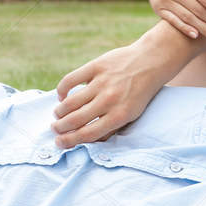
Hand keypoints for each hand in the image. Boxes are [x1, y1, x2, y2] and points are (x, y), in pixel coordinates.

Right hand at [51, 42, 168, 148]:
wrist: (150, 62)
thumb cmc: (139, 93)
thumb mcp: (132, 115)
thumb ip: (112, 128)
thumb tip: (89, 140)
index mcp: (119, 116)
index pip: (87, 134)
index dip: (69, 141)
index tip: (59, 142)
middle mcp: (109, 100)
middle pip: (75, 120)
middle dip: (60, 127)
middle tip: (55, 129)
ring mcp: (101, 82)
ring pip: (70, 102)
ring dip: (60, 111)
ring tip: (58, 115)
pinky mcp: (96, 67)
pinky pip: (71, 80)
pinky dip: (62, 90)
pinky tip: (62, 95)